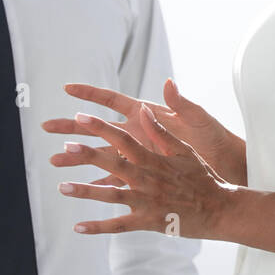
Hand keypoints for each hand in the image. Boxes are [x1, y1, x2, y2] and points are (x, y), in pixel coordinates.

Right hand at [42, 79, 245, 184]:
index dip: (91, 94)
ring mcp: (139, 156)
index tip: (67, 88)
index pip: (114, 101)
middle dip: (74, 129)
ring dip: (79, 159)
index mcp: (148, 116)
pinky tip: (80, 191)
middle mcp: (139, 135)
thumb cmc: (213, 137)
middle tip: (48, 127)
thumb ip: (181, 103)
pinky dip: (98, 186)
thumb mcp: (198, 119)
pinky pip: (115, 182)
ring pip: (102, 157)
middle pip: (100, 130)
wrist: (226, 164)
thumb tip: (168, 83)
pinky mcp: (145, 176)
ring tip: (57, 161)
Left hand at [51, 104, 237, 236]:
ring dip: (85, 191)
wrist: (220, 208)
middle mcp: (147, 179)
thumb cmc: (203, 177)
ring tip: (62, 187)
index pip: (123, 139)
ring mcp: (146, 201)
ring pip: (111, 195)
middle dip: (88, 154)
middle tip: (65, 147)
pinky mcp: (147, 221)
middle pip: (113, 163)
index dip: (101, 128)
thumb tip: (144, 110)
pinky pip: (119, 225)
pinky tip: (78, 227)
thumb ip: (161, 133)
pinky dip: (98, 227)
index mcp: (154, 159)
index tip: (81, 117)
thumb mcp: (185, 151)